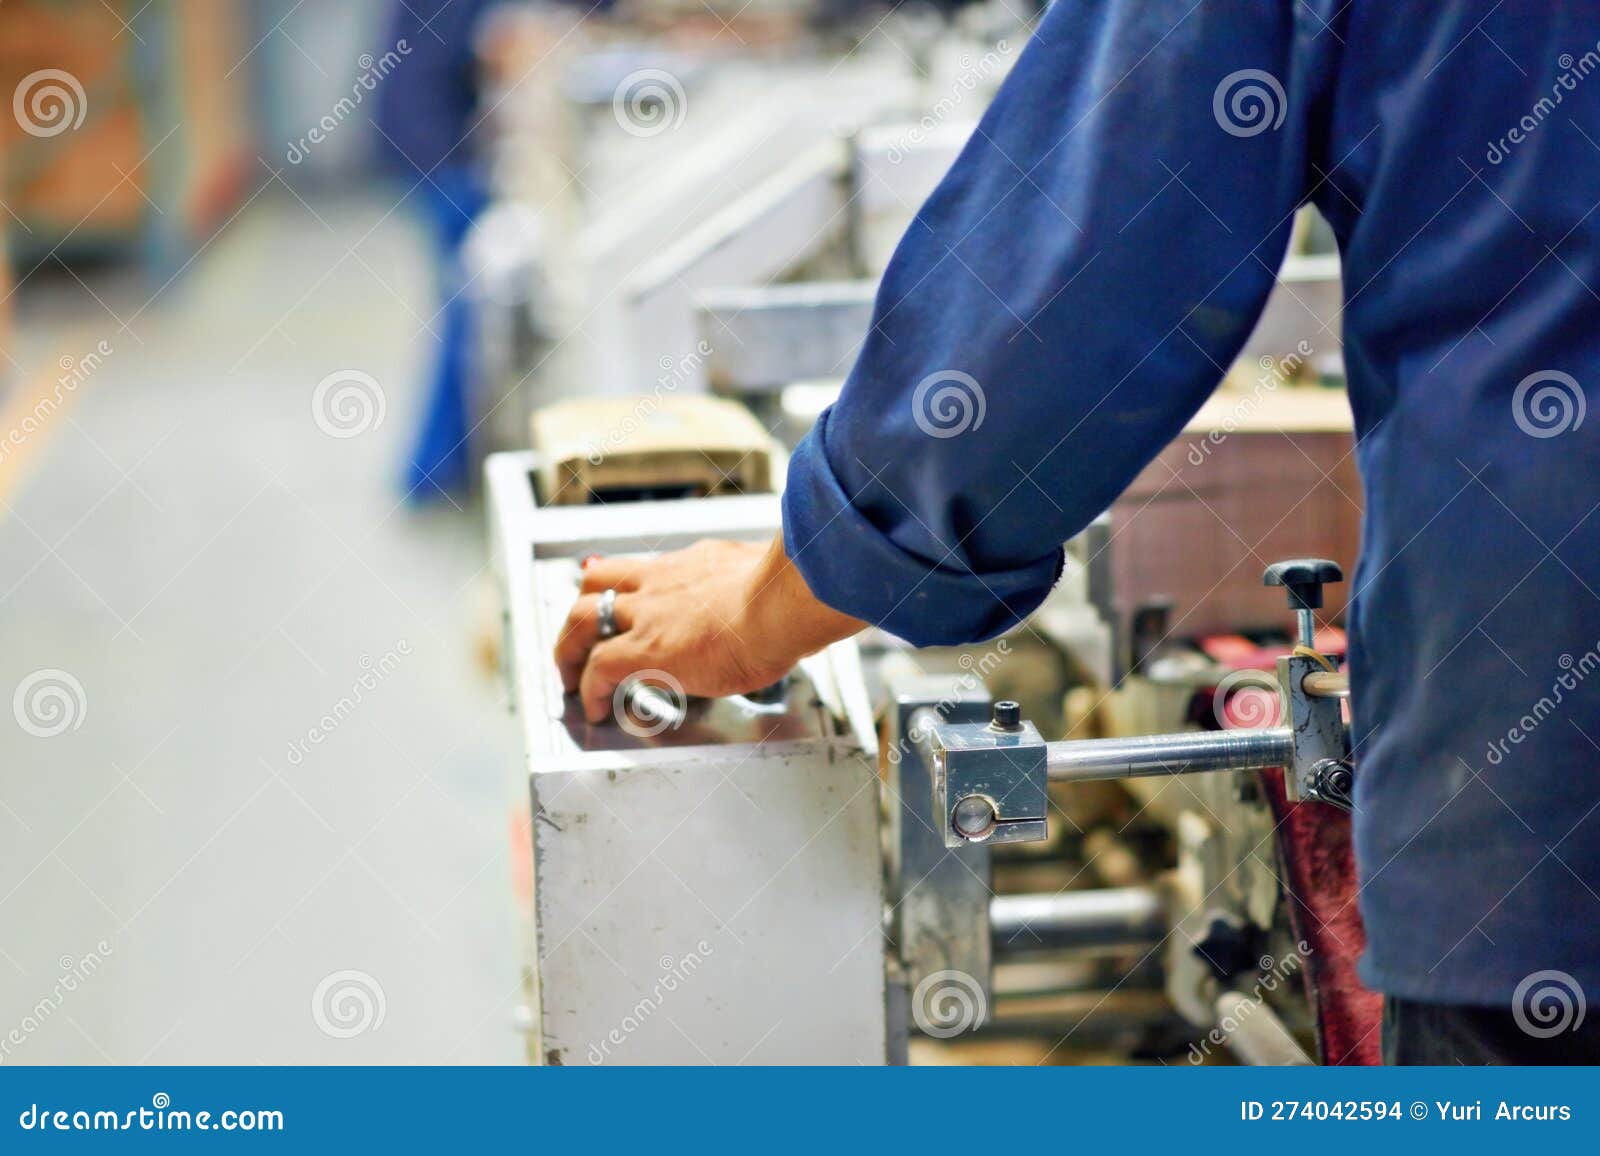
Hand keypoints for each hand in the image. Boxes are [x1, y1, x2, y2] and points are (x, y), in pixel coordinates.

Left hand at [555, 536, 863, 723]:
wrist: (780, 603)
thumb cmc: (789, 596)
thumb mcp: (767, 582)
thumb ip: (756, 591)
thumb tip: (774, 610)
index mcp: (694, 564)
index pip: (648, 569)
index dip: (630, 586)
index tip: (629, 601)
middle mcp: (662, 580)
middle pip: (599, 579)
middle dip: (582, 609)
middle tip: (578, 637)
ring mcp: (649, 612)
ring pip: (585, 616)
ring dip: (569, 646)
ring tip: (569, 674)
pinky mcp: (645, 649)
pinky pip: (600, 668)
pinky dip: (590, 689)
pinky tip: (594, 707)